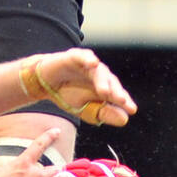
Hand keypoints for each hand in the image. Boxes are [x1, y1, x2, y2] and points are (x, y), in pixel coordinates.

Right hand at [19, 48, 136, 126]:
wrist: (45, 83)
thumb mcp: (85, 109)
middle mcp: (99, 75)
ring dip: (102, 81)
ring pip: (99, 71)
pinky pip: (82, 56)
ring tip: (105, 92)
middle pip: (111, 81)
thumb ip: (104, 113)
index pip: (117, 93)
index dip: (125, 101)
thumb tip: (124, 120)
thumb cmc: (67, 94)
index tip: (132, 110)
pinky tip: (93, 63)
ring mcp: (87, 65)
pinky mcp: (74, 57)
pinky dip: (88, 59)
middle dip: (116, 91)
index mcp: (103, 87)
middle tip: (122, 101)